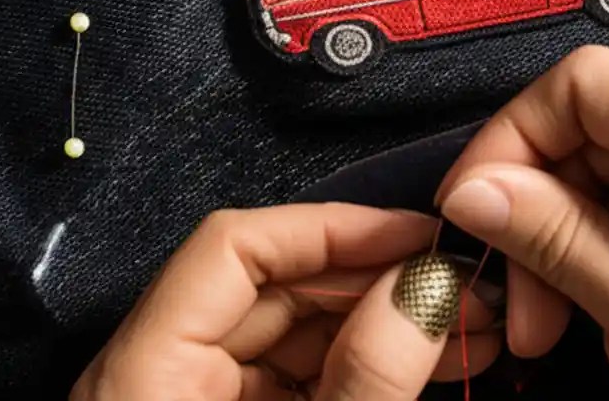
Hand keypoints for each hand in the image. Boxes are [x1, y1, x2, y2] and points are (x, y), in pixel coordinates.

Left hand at [71, 204, 499, 400]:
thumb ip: (367, 380)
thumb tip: (423, 290)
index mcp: (144, 376)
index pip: (233, 246)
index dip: (331, 227)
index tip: (412, 234)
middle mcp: (157, 379)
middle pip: (270, 285)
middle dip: (376, 280)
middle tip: (458, 283)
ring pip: (292, 335)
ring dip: (381, 324)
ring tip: (464, 324)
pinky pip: (295, 381)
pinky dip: (362, 368)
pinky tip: (425, 361)